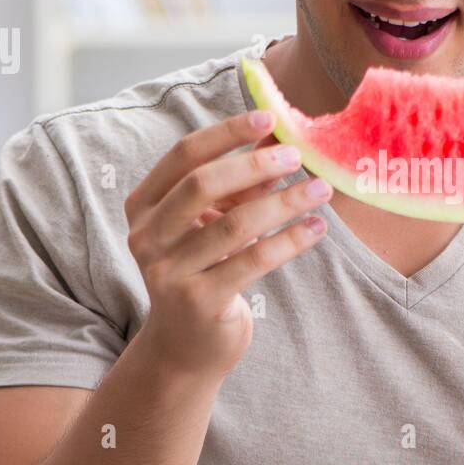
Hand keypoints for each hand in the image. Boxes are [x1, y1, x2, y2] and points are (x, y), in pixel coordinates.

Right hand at [125, 109, 329, 381]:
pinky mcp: (198, 302)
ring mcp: (168, 272)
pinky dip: (290, 240)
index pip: (183, 156)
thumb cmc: (204, 270)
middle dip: (254, 165)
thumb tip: (279, 140)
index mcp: (143, 206)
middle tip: (297, 157)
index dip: (226, 133)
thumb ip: (237, 186)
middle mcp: (146, 237)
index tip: (268, 118)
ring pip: (234, 225)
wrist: (187, 346)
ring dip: (283, 202)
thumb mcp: (213, 224)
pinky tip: (316, 227)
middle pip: (201, 185)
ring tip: (321, 190)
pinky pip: (252, 260)